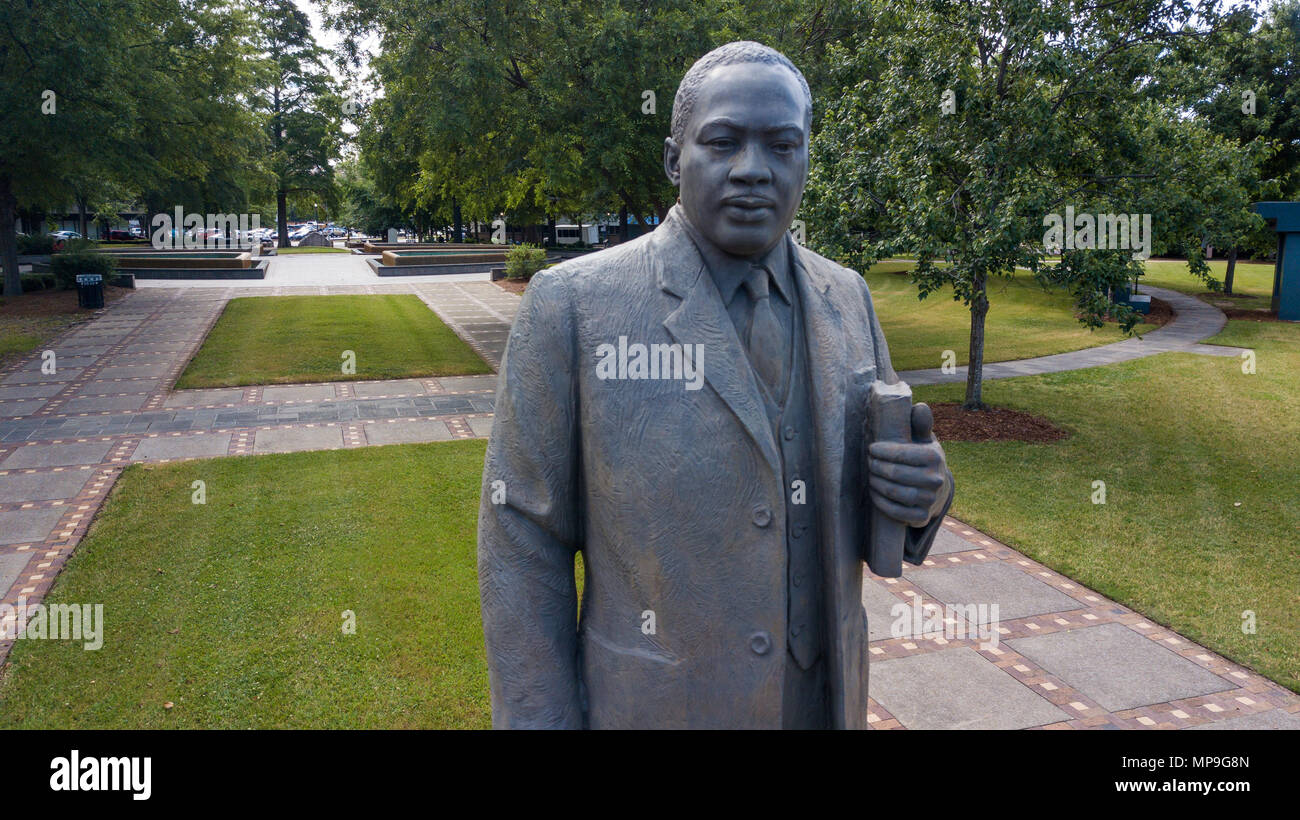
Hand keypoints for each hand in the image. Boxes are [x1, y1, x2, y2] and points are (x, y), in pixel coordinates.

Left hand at [867, 402, 950, 526]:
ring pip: (896, 493)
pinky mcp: (922, 517)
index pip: (902, 453)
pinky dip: (882, 503)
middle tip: (868, 463)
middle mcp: (935, 479)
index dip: (882, 451)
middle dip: (876, 467)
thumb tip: (920, 407)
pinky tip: (874, 493)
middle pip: (896, 474)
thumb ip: (919, 423)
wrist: (935, 488)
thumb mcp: (923, 439)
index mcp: (934, 457)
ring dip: (877, 485)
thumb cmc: (922, 457)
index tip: (871, 449)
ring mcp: (930, 500)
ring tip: (870, 476)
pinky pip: (898, 513)